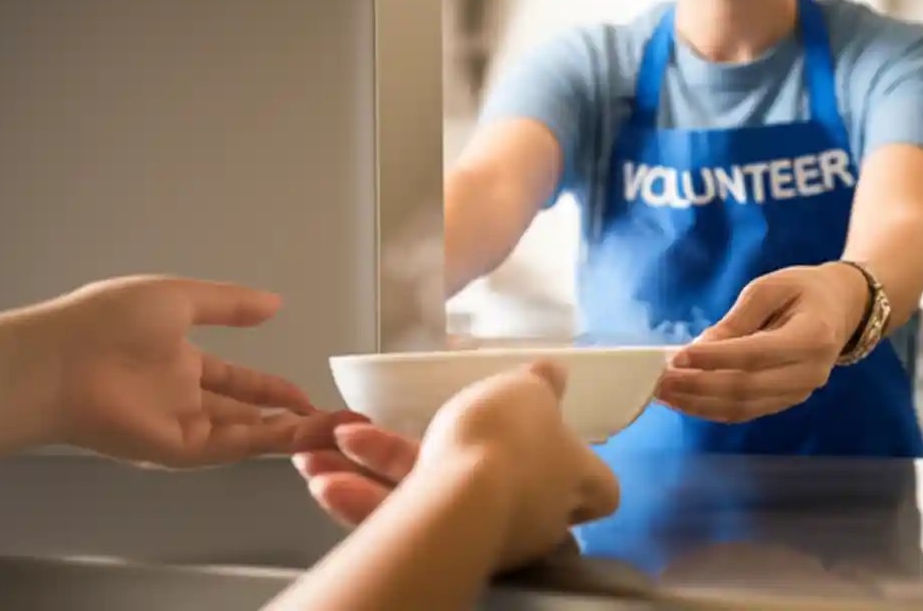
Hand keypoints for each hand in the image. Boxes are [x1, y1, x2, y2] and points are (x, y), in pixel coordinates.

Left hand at [39, 275, 364, 466]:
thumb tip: (276, 303)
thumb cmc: (108, 320)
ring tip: (332, 429)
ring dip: (289, 433)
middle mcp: (184, 397)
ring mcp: (181, 426)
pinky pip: (229, 446)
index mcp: (181, 360)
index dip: (272, 389)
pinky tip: (300, 434)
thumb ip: (230, 304)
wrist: (61, 359)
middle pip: (247, 414)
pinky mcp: (175, 450)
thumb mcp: (180, 298)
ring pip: (246, 434)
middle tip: (334, 420)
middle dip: (290, 418)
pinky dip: (266, 442)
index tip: (308, 394)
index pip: (237, 381)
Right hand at [296, 363, 619, 569]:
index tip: (555, 442)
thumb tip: (556, 372)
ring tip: (328, 447)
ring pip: (430, 496)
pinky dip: (362, 499)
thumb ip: (540, 383)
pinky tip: (322, 477)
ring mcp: (491, 534)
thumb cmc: (506, 437)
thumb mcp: (525, 391)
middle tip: (406, 428)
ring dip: (371, 470)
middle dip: (437, 452)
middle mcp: (536, 514)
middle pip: (495, 484)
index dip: (580, 467)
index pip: (599, 488)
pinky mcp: (445, 550)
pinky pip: (404, 518)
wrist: (462, 497)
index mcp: (573, 477)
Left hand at [656, 263, 868, 422]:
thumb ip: (736, 320)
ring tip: (663, 394)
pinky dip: (710, 410)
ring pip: (742, 407)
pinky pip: (744, 412)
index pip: (755, 354)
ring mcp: (799, 393)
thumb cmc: (803, 289)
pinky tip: (683, 401)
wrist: (841, 308)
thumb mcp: (770, 288)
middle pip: (746, 388)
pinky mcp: (785, 401)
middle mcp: (810, 373)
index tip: (678, 357)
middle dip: (697, 387)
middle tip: (659, 380)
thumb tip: (699, 348)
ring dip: (698, 404)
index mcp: (812, 337)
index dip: (714, 359)